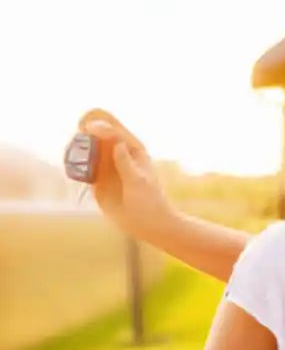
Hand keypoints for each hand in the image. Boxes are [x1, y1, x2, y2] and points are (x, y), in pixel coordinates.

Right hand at [77, 109, 173, 235]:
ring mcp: (108, 168)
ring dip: (78, 148)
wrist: (150, 224)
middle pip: (99, 138)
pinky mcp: (99, 182)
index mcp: (134, 151)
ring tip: (70, 149)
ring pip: (90, 152)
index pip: (116, 132)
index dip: (102, 126)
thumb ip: (125, 163)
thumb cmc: (150, 201)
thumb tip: (117, 142)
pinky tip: (69, 164)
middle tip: (76, 137)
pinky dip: (76, 166)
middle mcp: (119, 156)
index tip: (89, 127)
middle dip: (86, 134)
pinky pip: (85, 170)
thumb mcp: (138, 181)